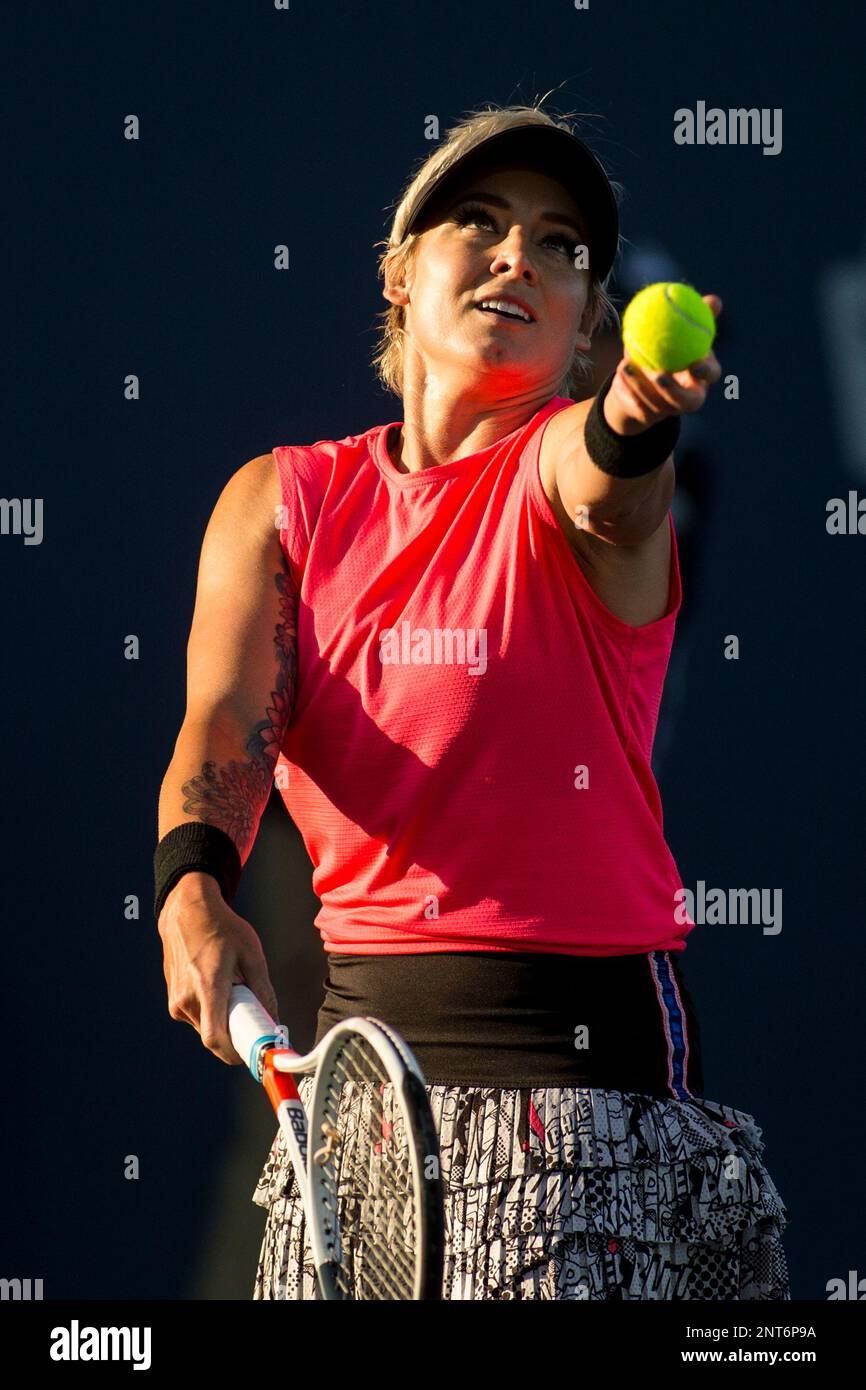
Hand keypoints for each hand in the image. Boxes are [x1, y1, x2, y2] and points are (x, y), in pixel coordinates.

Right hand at [158, 872, 278, 1064]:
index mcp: (206, 987)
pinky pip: (198, 1018)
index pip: (215, 1039)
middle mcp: (186, 999)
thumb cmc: (220, 928)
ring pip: (206, 1029)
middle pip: (214, 1037)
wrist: (187, 912)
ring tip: (234, 992)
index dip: (236, 1053)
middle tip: (254, 1019)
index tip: (255, 1054)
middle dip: (237, 1034)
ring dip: (224, 1021)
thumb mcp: (251, 954)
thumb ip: (263, 990)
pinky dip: (213, 1013)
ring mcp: (176, 1001)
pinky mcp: (174, 1001)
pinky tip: (220, 987)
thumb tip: (274, 1019)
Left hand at [604, 294, 722, 435]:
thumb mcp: (678, 329)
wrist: (640, 374)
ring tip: (627, 366)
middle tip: (660, 375)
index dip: (706, 371)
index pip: (711, 375)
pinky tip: (621, 374)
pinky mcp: (649, 417)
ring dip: (641, 386)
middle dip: (674, 391)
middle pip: (688, 402)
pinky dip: (629, 390)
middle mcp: (689, 397)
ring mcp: (669, 410)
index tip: (696, 363)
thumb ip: (695, 315)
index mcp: (701, 376)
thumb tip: (714, 300)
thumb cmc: (666, 346)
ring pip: (657, 404)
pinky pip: (638, 407)